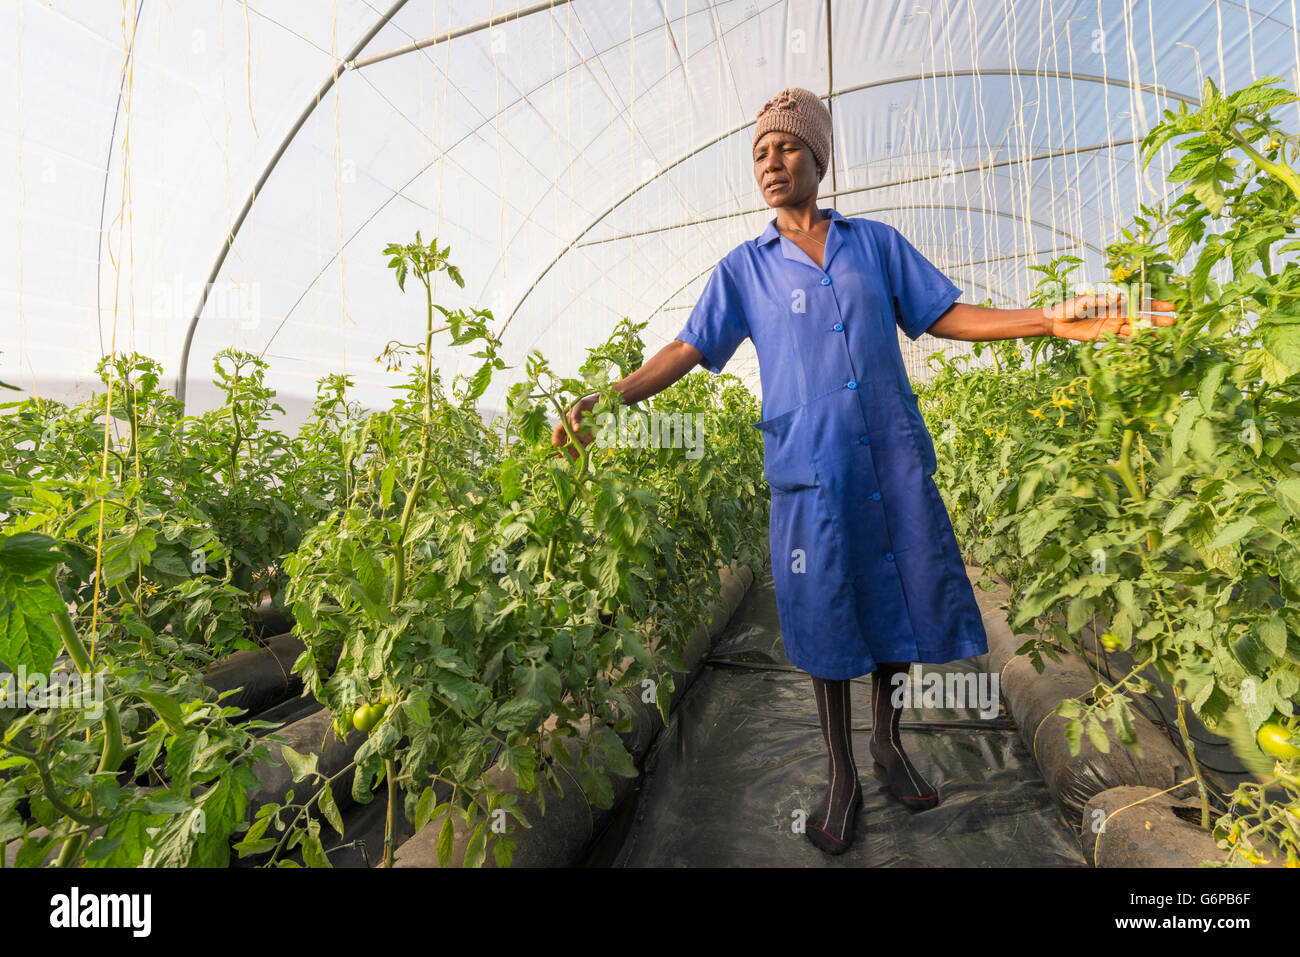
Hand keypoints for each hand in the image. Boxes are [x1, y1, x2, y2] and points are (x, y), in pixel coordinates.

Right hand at [551, 395, 597, 460]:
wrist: (602, 404)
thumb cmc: (588, 402)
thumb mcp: (579, 405)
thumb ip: (575, 416)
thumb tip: (575, 429)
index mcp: (566, 421)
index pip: (558, 432)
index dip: (556, 438)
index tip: (556, 445)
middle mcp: (572, 430)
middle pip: (564, 441)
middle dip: (562, 449)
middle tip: (560, 456)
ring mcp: (580, 435)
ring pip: (572, 446)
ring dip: (569, 453)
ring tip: (567, 459)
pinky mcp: (588, 438)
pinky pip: (582, 446)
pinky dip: (579, 453)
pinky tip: (574, 458)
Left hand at [1048, 292, 1176, 340]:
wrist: (1056, 321)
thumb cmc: (1070, 307)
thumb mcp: (1085, 301)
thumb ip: (1101, 300)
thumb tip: (1119, 296)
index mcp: (1115, 302)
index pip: (1139, 302)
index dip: (1155, 304)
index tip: (1171, 306)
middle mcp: (1117, 314)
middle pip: (1141, 317)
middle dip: (1158, 319)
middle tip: (1175, 321)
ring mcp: (1112, 326)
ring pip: (1135, 329)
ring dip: (1149, 332)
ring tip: (1165, 336)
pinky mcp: (1105, 337)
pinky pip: (1122, 341)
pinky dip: (1133, 343)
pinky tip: (1146, 346)